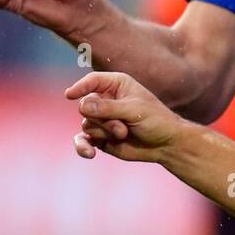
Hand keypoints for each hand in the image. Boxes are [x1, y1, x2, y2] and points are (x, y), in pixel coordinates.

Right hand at [66, 71, 186, 162]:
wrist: (165, 144)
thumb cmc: (156, 121)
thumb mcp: (134, 111)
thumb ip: (108, 108)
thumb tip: (81, 106)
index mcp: (116, 85)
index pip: (92, 81)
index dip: (80, 87)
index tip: (70, 95)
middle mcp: (105, 99)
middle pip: (86, 106)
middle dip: (104, 120)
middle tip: (123, 127)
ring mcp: (101, 119)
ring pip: (87, 124)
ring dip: (104, 132)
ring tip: (124, 134)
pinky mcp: (99, 137)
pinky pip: (81, 140)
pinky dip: (82, 147)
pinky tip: (89, 153)